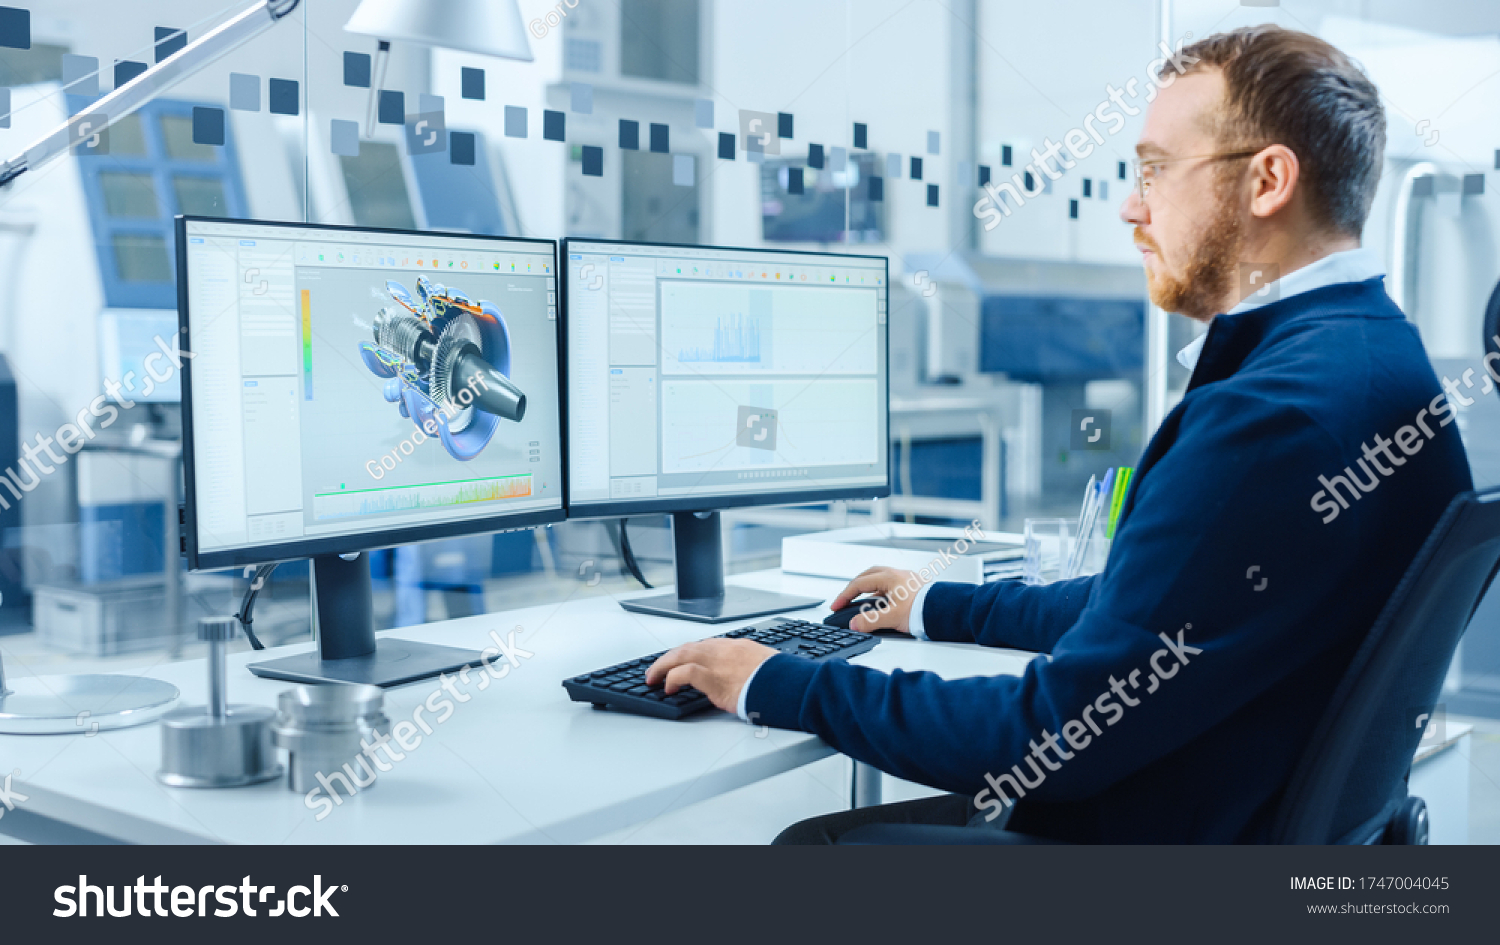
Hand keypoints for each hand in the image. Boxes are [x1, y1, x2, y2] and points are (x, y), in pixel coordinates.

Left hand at [645, 639, 778, 713]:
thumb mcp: (764, 667)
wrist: (789, 685)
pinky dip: (673, 678)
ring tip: (653, 677)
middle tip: (657, 667)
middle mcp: (725, 650)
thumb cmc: (781, 680)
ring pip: (681, 655)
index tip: (679, 661)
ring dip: (664, 665)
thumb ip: (749, 669)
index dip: (688, 654)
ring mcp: (718, 663)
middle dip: (670, 657)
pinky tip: (668, 687)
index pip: (705, 645)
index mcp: (737, 646)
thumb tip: (745, 681)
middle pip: (688, 647)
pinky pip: (685, 673)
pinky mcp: (714, 679)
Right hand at [830, 567, 922, 633]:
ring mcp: (906, 580)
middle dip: (854, 587)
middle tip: (845, 599)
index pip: (859, 584)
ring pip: (880, 580)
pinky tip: (881, 605)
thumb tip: (854, 624)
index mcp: (890, 577)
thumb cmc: (924, 610)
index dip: (844, 596)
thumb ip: (870, 621)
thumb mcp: (892, 618)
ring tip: (861, 603)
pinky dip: (881, 593)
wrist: (946, 611)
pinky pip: (891, 586)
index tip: (836, 606)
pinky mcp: (913, 587)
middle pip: (868, 575)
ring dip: (868, 589)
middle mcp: (898, 575)